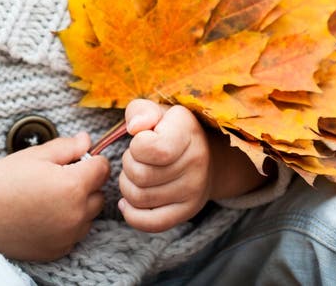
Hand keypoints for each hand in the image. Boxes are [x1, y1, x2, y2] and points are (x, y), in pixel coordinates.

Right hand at [0, 131, 109, 261]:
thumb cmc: (3, 179)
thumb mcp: (37, 154)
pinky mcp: (57, 251)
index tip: (75, 159)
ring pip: (89, 215)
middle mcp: (76, 215)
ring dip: (79, 204)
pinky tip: (44, 213)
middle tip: (59, 175)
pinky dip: (67, 223)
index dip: (91, 159)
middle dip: (86, 182)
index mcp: (73, 186)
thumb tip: (87, 141)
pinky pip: (74, 233)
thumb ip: (68, 146)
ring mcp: (67, 237)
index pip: (103, 168)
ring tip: (49, 195)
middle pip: (99, 193)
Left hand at [118, 100, 267, 232]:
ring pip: (139, 198)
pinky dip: (132, 214)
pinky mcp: (187, 212)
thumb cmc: (172, 130)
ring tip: (136, 172)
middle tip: (137, 157)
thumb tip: (134, 128)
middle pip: (140, 175)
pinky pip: (151, 223)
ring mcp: (193, 191)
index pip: (152, 149)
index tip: (141, 139)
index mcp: (187, 131)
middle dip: (128, 164)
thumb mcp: (158, 111)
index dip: (136, 145)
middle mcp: (196, 162)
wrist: (208, 155)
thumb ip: (141, 111)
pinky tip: (127, 201)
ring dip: (127, 185)